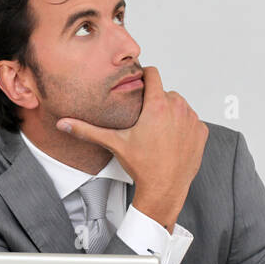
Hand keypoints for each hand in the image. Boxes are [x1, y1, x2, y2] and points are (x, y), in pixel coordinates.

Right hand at [56, 66, 207, 228]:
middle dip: (156, 101)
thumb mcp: (114, 143)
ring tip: (157, 130)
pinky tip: (171, 139)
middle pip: (165, 92)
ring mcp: (192, 120)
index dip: (144, 76)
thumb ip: (87, 130)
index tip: (140, 84)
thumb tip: (63, 124)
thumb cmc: (142, 166)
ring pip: (180, 105)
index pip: (153, 74)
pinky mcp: (201, 132)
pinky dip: (183, 126)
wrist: (164, 189)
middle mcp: (178, 108)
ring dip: (171, 112)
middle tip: (144, 118)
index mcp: (157, 105)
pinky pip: (191, 120)